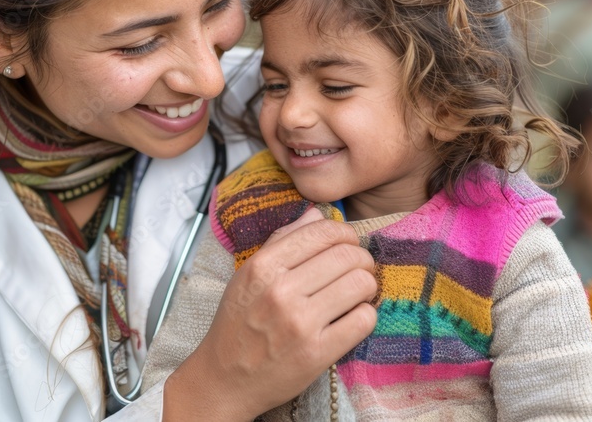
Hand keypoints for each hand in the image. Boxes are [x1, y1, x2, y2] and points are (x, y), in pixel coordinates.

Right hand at [163, 208, 377, 420]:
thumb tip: (317, 213)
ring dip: (367, 286)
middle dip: (362, 259)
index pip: (322, 232)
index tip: (348, 243)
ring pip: (360, 284)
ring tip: (357, 293)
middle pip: (347, 256)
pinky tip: (352, 317)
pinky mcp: (317, 353)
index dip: (345, 233)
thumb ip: (282, 240)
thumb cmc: (238, 323)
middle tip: (359, 268)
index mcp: (263, 266)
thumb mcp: (248, 274)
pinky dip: (365, 315)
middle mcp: (280, 291)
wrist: (225, 378)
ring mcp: (300, 323)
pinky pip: (363, 320)